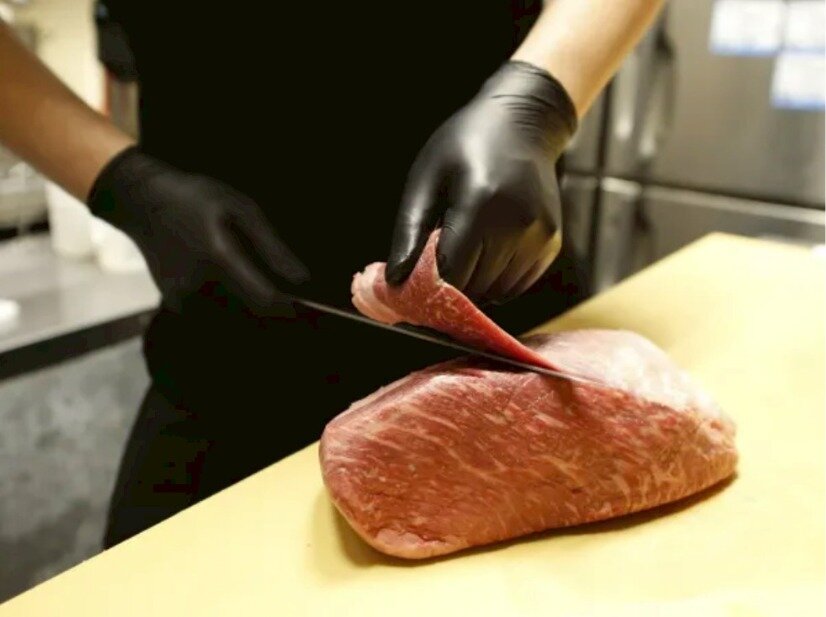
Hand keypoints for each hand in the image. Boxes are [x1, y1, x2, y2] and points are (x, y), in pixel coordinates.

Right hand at [88, 146, 308, 313]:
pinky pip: (213, 317)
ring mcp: (183, 299)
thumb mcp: (241, 209)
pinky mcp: (176, 305)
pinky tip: (230, 284)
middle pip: (250, 315)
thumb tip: (302, 280)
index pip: (263, 301)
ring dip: (248, 310)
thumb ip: (273, 247)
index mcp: (217, 259)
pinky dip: (228, 308)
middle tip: (277, 289)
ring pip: (232, 320)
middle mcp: (197, 286)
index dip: (287, 308)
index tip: (302, 304)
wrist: (141, 203)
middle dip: (269, 308)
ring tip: (252, 282)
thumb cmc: (196, 199)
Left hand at [386, 61, 576, 302]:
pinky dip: (498, 280)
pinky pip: (518, 284)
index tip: (414, 283)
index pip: (452, 272)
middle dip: (451, 286)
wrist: (523, 122)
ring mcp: (540, 234)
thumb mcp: (426, 179)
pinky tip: (487, 252)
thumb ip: (409, 231)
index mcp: (481, 202)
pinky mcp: (552, 242)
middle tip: (436, 266)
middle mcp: (517, 222)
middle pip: (475, 287)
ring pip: (498, 292)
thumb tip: (396, 281)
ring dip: (475, 284)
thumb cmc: (464, 146)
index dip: (430, 286)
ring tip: (463, 252)